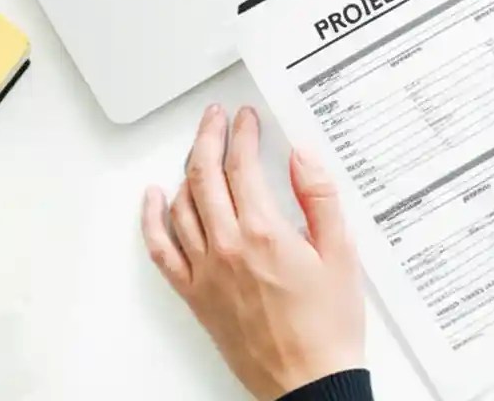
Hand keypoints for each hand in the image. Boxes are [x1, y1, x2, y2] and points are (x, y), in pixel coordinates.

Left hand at [141, 105, 364, 400]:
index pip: (241, 165)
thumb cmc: (327, 326)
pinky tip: (155, 199)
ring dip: (187, 169)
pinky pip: (162, 249)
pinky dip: (153, 219)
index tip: (247, 119)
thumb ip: (320, 197)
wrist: (308, 382)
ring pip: (182, 204)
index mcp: (263, 232)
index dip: (242, 133)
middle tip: (216, 118)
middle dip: (208, 137)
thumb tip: (302, 156)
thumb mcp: (341, 253)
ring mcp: (205, 271)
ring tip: (199, 149)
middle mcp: (226, 247)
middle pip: (204, 175)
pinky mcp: (195, 294)